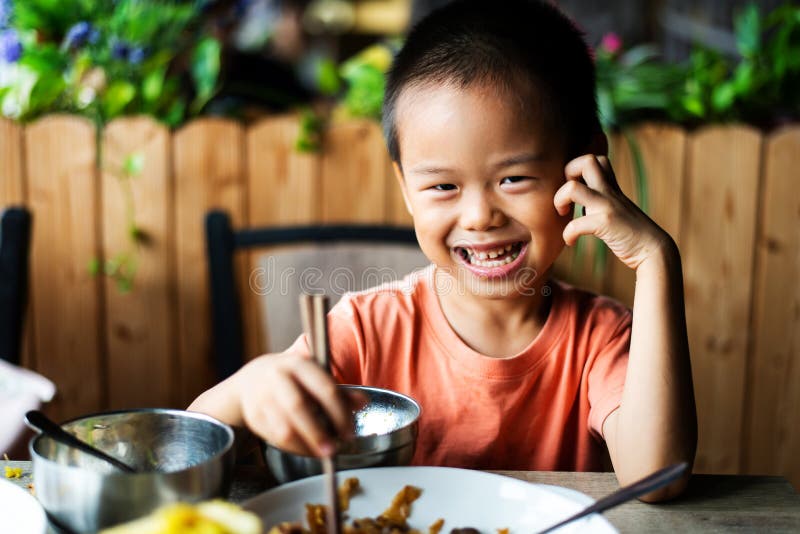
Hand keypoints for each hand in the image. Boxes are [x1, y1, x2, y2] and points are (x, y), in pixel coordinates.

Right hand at [234, 351, 363, 456]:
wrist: (253, 377)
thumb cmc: (293, 378)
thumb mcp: (315, 376)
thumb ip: (339, 391)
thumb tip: (364, 402)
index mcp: (300, 364)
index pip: (324, 388)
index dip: (340, 413)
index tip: (349, 433)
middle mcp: (278, 377)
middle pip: (298, 407)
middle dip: (318, 433)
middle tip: (333, 451)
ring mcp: (262, 397)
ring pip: (283, 428)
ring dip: (305, 445)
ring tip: (321, 453)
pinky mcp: (254, 416)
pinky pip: (275, 439)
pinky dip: (293, 448)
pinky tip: (306, 450)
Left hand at [553, 154, 671, 270]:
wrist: (653, 250)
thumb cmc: (630, 233)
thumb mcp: (615, 209)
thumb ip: (599, 201)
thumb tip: (580, 204)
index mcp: (611, 187)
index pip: (596, 159)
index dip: (577, 168)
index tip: (574, 189)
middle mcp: (609, 191)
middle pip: (587, 160)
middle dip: (568, 172)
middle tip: (568, 195)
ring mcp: (607, 205)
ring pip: (572, 188)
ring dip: (559, 200)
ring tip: (563, 213)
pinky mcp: (605, 223)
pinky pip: (575, 224)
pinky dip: (567, 234)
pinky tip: (571, 241)